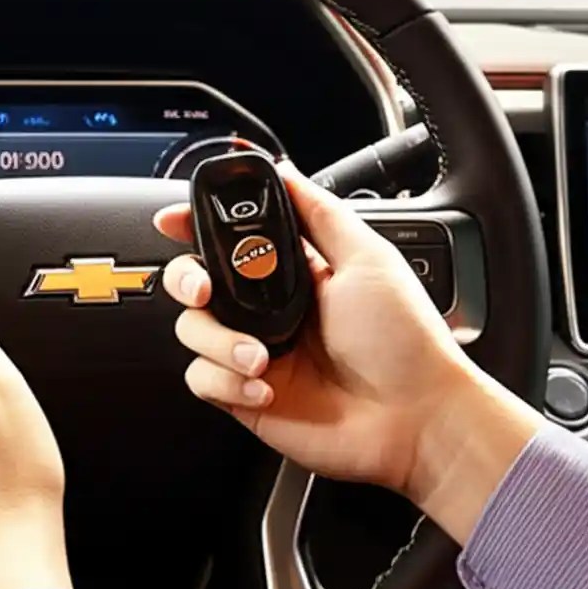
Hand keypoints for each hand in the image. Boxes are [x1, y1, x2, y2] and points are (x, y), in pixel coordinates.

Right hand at [154, 162, 543, 542]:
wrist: (413, 417)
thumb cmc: (405, 342)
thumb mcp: (368, 257)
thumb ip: (321, 212)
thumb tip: (285, 171)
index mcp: (294, 271)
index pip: (230, 239)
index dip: (195, 226)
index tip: (174, 220)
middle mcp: (268, 310)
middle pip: (195, 280)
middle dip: (187, 279)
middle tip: (205, 289)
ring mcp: (254, 353)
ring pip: (193, 330)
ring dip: (220, 341)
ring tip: (263, 358)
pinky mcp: (245, 396)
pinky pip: (203, 379)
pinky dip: (226, 381)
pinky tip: (265, 388)